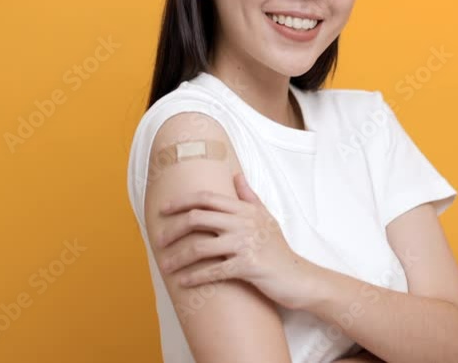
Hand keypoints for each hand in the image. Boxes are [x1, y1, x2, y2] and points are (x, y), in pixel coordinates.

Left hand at [156, 171, 309, 308]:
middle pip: (197, 218)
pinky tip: (183, 282)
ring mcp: (245, 244)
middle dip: (173, 229)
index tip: (163, 209)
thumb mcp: (266, 217)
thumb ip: (249, 196)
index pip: (206, 198)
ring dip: (178, 257)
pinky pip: (213, 271)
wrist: (299, 277)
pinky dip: (194, 277)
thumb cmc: (279, 248)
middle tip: (159, 240)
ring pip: (200, 247)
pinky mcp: (248, 267)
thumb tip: (236, 175)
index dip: (181, 202)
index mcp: (245, 210)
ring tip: (165, 266)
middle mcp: (243, 223)